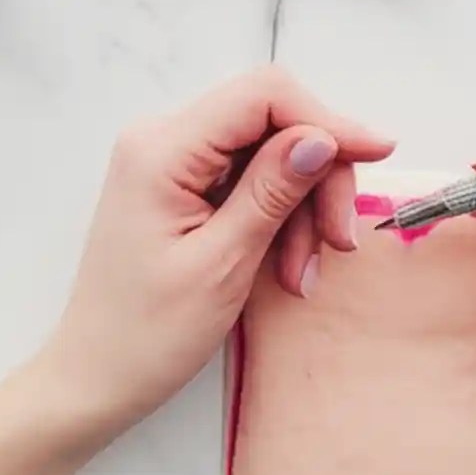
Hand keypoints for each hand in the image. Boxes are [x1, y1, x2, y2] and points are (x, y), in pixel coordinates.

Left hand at [41, 67, 393, 430]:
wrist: (96, 378)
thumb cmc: (147, 334)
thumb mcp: (222, 265)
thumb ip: (272, 192)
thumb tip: (322, 137)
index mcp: (161, 150)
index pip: (262, 96)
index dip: (327, 119)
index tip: (379, 154)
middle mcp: (163, 139)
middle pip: (273, 124)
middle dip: (318, 179)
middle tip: (338, 244)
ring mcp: (172, 162)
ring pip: (272, 155)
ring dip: (303, 210)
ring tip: (302, 276)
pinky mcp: (184, 186)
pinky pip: (252, 181)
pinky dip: (282, 220)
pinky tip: (287, 268)